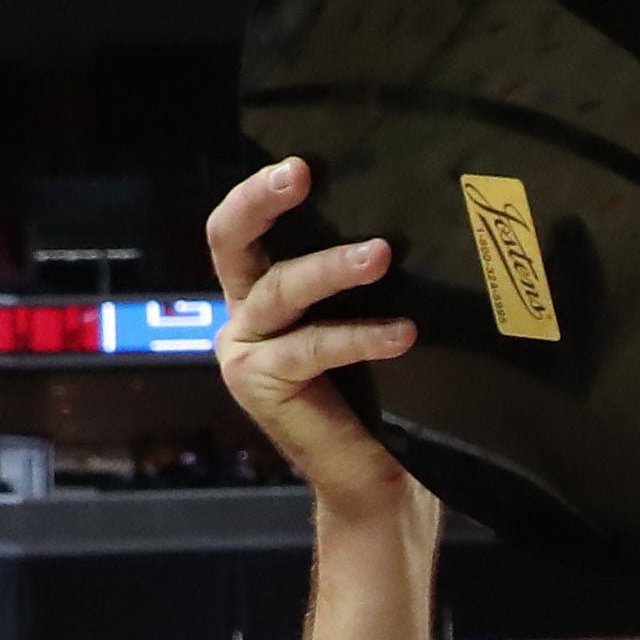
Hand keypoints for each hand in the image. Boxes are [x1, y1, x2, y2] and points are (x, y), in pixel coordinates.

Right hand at [206, 161, 421, 523]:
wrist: (375, 479)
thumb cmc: (381, 394)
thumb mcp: (367, 319)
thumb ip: (365, 278)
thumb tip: (410, 212)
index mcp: (262, 295)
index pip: (242, 227)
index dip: (260, 190)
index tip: (303, 160)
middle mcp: (243, 317)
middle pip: (229, 240)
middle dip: (260, 200)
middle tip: (300, 173)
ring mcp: (246, 351)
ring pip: (281, 289)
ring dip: (332, 267)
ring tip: (381, 254)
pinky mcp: (260, 384)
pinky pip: (310, 346)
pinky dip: (359, 335)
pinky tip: (402, 334)